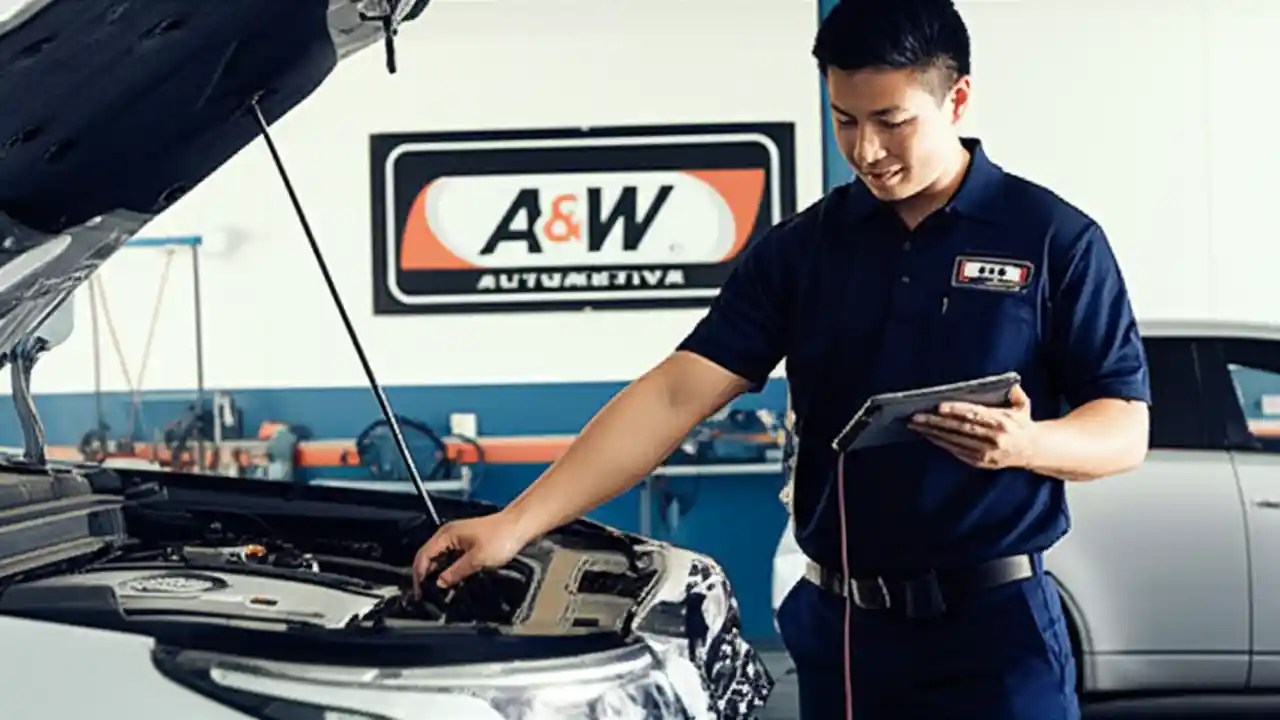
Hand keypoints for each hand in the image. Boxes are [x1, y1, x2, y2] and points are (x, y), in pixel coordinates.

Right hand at [411, 510, 527, 596]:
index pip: (423, 556)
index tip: (419, 592)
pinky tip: (452, 580)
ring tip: (438, 591)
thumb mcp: (477, 559)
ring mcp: (457, 538)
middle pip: (428, 556)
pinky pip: (450, 557)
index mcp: (447, 534)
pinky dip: (448, 569)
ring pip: (439, 558)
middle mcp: (449, 534)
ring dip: (437, 573)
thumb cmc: (501, 536)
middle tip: (425, 594)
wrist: (519, 526)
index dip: (418, 575)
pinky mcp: (466, 543)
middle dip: (424, 575)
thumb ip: (456, 572)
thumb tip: (440, 583)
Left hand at [908, 384, 1039, 469]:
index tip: (939, 406)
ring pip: (955, 441)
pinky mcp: (981, 462)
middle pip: (960, 429)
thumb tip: (1009, 383)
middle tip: (916, 416)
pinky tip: (929, 435)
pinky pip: (957, 451)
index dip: (956, 410)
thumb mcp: (1023, 405)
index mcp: (1003, 422)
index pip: (975, 414)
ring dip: (933, 433)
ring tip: (916, 425)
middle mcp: (994, 439)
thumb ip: (1015, 392)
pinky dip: (941, 443)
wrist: (1032, 449)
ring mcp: (987, 453)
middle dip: (935, 422)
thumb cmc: (1022, 422)